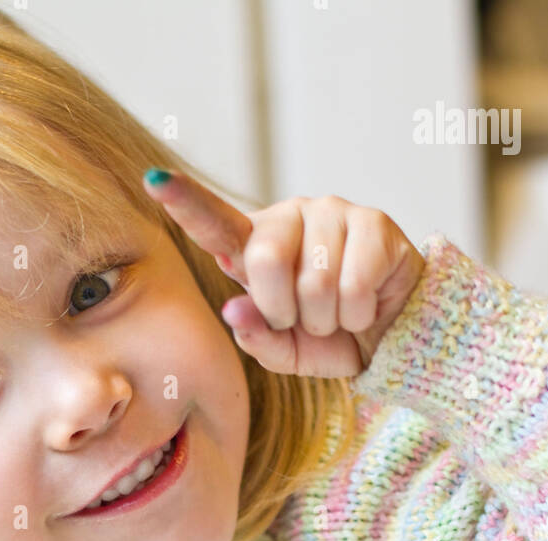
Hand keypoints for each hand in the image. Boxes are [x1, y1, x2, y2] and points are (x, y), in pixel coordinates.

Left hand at [143, 171, 424, 376]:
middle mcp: (291, 217)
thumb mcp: (285, 352)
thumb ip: (255, 337)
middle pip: (264, 259)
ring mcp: (333, 212)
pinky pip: (353, 286)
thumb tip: (234, 309)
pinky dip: (357, 315)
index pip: (216, 222)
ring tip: (338, 312)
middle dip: (284, 309)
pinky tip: (365, 306)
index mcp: (257, 245)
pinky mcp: (375, 222)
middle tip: (303, 318)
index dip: (186, 202)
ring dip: (326, 317)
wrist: (393, 340)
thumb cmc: (330, 339)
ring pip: (314, 281)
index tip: (155, 181)